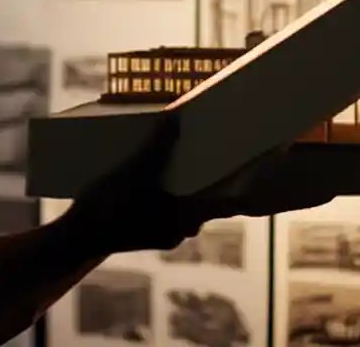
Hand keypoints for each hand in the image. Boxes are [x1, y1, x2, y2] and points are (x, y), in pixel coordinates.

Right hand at [62, 116, 335, 256]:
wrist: (77, 242)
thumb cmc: (106, 208)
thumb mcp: (130, 171)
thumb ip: (157, 146)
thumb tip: (177, 118)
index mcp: (188, 211)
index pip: (236, 188)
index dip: (259, 167)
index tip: (281, 147)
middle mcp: (187, 223)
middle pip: (224, 194)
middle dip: (236, 171)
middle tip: (251, 146)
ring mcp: (173, 229)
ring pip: (200, 200)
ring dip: (206, 179)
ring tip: (204, 153)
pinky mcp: (157, 229)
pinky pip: (180, 205)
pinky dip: (183, 188)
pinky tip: (168, 172)